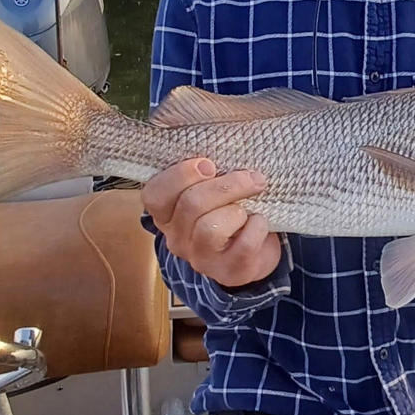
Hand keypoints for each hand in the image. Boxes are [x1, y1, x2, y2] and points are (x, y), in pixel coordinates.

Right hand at [141, 158, 281, 288]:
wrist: (255, 250)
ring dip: (238, 208)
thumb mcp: (214, 188)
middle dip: (227, 185)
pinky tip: (259, 223)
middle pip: (191, 203)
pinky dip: (258, 227)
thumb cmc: (230, 210)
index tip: (209, 164)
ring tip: (250, 206)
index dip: (180, 175)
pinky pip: (243, 244)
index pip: (154, 193)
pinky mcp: (228, 271)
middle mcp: (177, 237)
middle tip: (252, 177)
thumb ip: (208, 172)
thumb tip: (223, 143)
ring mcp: (200, 257)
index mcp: (168, 212)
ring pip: (210, 227)